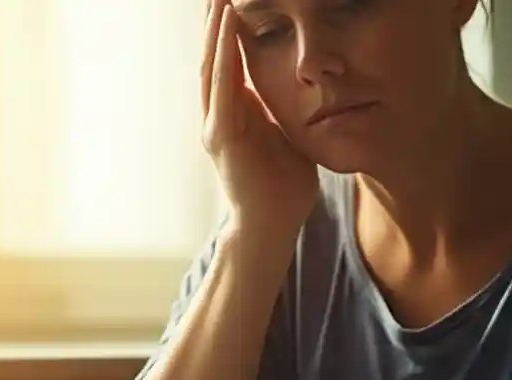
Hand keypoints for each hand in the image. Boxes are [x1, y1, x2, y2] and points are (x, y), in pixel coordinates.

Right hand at [201, 0, 317, 239]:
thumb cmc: (285, 185)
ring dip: (214, 26)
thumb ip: (285, 109)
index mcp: (235, 113)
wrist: (274, 226)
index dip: (228, 29)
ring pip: (210, 64)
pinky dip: (224, 53)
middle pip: (212, 56)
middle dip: (213, 19)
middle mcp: (219, 115)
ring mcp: (216, 125)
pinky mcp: (221, 137)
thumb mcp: (287, 134)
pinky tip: (228, 24)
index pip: (228, 61)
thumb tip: (301, 84)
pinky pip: (221, 86)